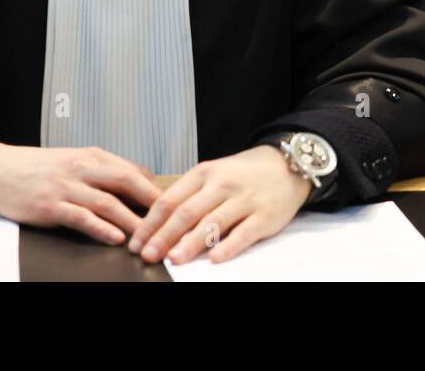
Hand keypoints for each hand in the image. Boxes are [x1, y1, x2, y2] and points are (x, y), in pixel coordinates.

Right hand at [0, 141, 160, 243]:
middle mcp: (83, 168)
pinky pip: (81, 217)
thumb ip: (106, 170)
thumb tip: (143, 180)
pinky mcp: (50, 206)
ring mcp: (66, 187)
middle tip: (171, 222)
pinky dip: (101, 228)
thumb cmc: (39, 168)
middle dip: (152, 204)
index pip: (133, 171)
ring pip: (108, 203)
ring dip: (131, 222)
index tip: (173, 205)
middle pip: (127, 183)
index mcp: (93, 156)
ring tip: (149, 237)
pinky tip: (115, 238)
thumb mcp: (76, 159)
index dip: (155, 189)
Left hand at [127, 145, 312, 265]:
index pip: (170, 199)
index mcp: (204, 173)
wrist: (287, 165)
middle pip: (187, 212)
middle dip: (164, 236)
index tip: (137, 243)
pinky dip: (228, 246)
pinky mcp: (264, 216)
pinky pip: (244, 233)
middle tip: (148, 255)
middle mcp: (222, 185)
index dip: (150, 223)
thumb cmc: (244, 174)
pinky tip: (215, 259)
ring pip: (212, 223)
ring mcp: (244, 200)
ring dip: (190, 243)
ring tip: (174, 259)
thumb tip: (157, 224)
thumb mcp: (214, 174)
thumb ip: (189, 195)